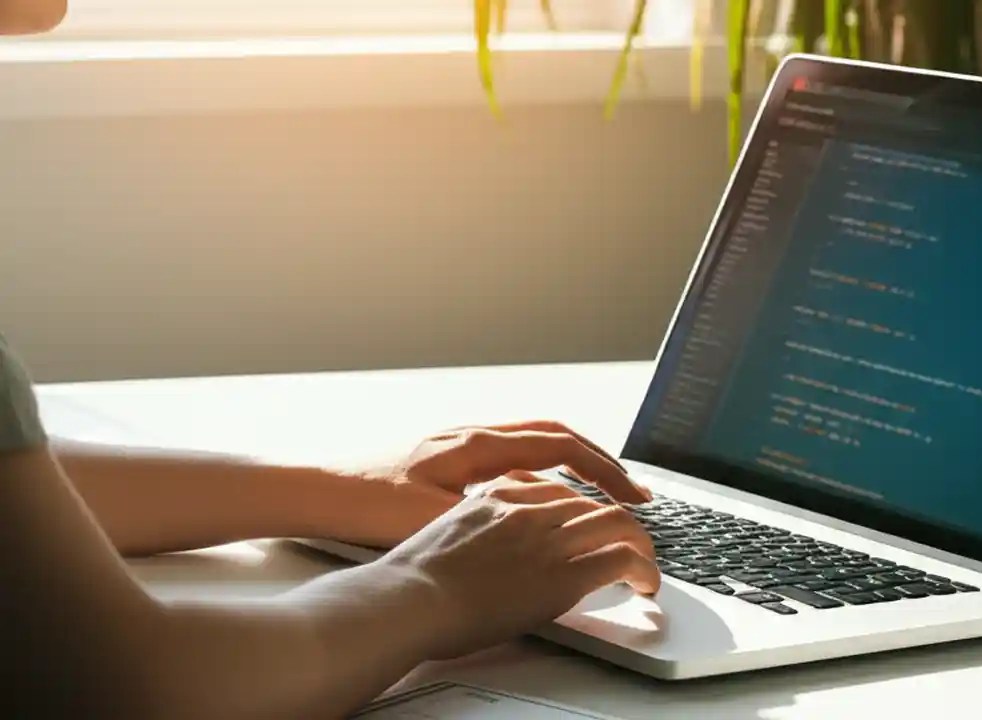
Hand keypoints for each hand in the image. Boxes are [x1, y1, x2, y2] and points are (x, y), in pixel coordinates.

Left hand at [338, 420, 650, 547]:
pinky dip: (545, 466)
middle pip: (556, 434)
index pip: (560, 446)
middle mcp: (475, 435)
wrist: (323, 489)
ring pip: (535, 440)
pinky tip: (544, 494)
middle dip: (600, 460)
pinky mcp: (450, 455)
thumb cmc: (369, 502)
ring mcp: (462, 441)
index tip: (630, 494)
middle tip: (631, 489)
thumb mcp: (435, 516)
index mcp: (478, 446)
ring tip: (599, 488)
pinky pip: (514, 452)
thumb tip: (539, 527)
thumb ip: (489, 517)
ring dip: (574, 460)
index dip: (602, 469)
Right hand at [377, 476, 659, 659]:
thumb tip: (485, 547)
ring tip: (646, 562)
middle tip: (630, 538)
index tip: (589, 516)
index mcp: (496, 495)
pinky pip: (621, 560)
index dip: (579, 505)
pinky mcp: (564, 573)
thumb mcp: (442, 534)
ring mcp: (548, 538)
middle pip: (590, 502)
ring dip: (638, 542)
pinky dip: (643, 570)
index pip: (553, 490)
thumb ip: (474, 528)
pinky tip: (647, 584)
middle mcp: (528, 509)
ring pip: (616, 523)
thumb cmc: (412, 581)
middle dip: (616, 518)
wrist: (409, 598)